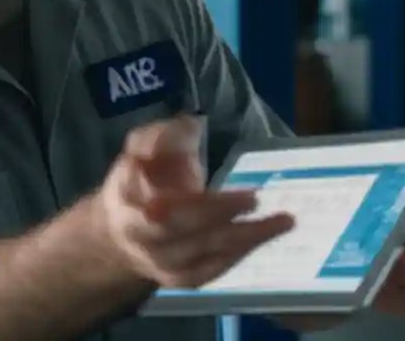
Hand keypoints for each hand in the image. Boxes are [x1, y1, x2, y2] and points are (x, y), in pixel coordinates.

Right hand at [95, 116, 294, 288]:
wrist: (121, 233)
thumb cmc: (142, 179)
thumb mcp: (141, 148)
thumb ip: (159, 135)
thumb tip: (188, 125)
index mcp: (126, 199)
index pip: (153, 202)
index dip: (179, 195)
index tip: (204, 181)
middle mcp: (140, 236)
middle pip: (179, 228)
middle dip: (218, 212)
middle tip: (254, 198)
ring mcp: (160, 262)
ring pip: (202, 253)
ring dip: (243, 237)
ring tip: (283, 220)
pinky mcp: (180, 278)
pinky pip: (212, 269)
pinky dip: (239, 252)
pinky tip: (264, 234)